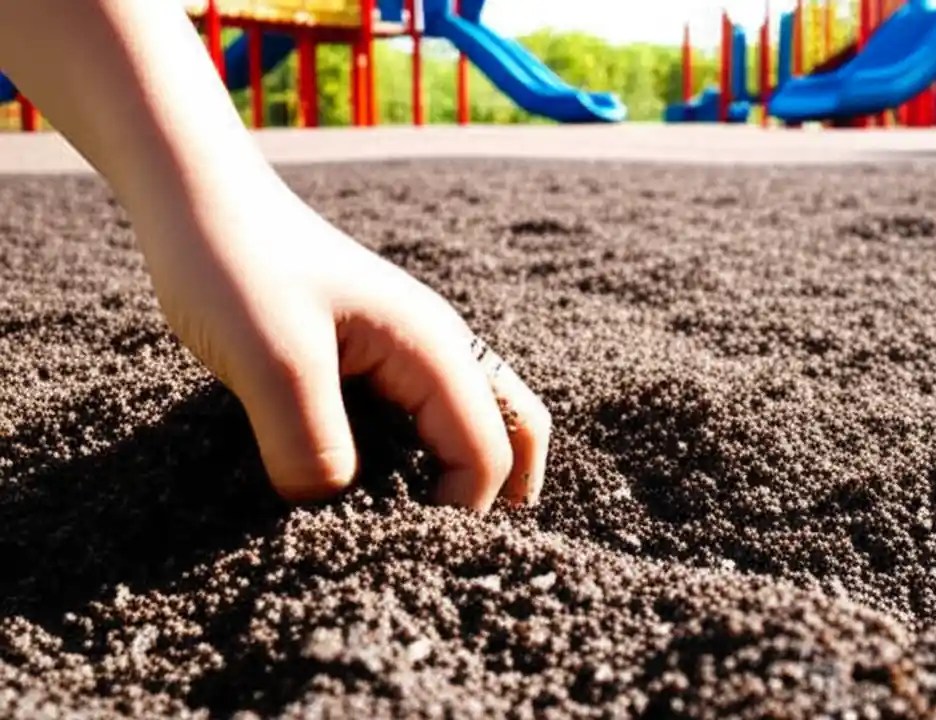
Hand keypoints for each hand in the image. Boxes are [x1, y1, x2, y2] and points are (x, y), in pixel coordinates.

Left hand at [137, 182, 549, 509]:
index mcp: (433, 348)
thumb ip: (311, 446)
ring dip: (466, 473)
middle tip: (447, 550)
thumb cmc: (235, 265)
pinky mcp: (375, 351)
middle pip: (517, 430)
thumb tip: (332, 511)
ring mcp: (412, 346)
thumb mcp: (271, 362)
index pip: (488, 452)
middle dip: (499, 494)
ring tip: (418, 526)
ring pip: (477, 419)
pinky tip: (376, 481)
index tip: (396, 548)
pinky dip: (426, 453)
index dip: (458, 513)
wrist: (198, 198)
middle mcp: (440, 346)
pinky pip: (428, 411)